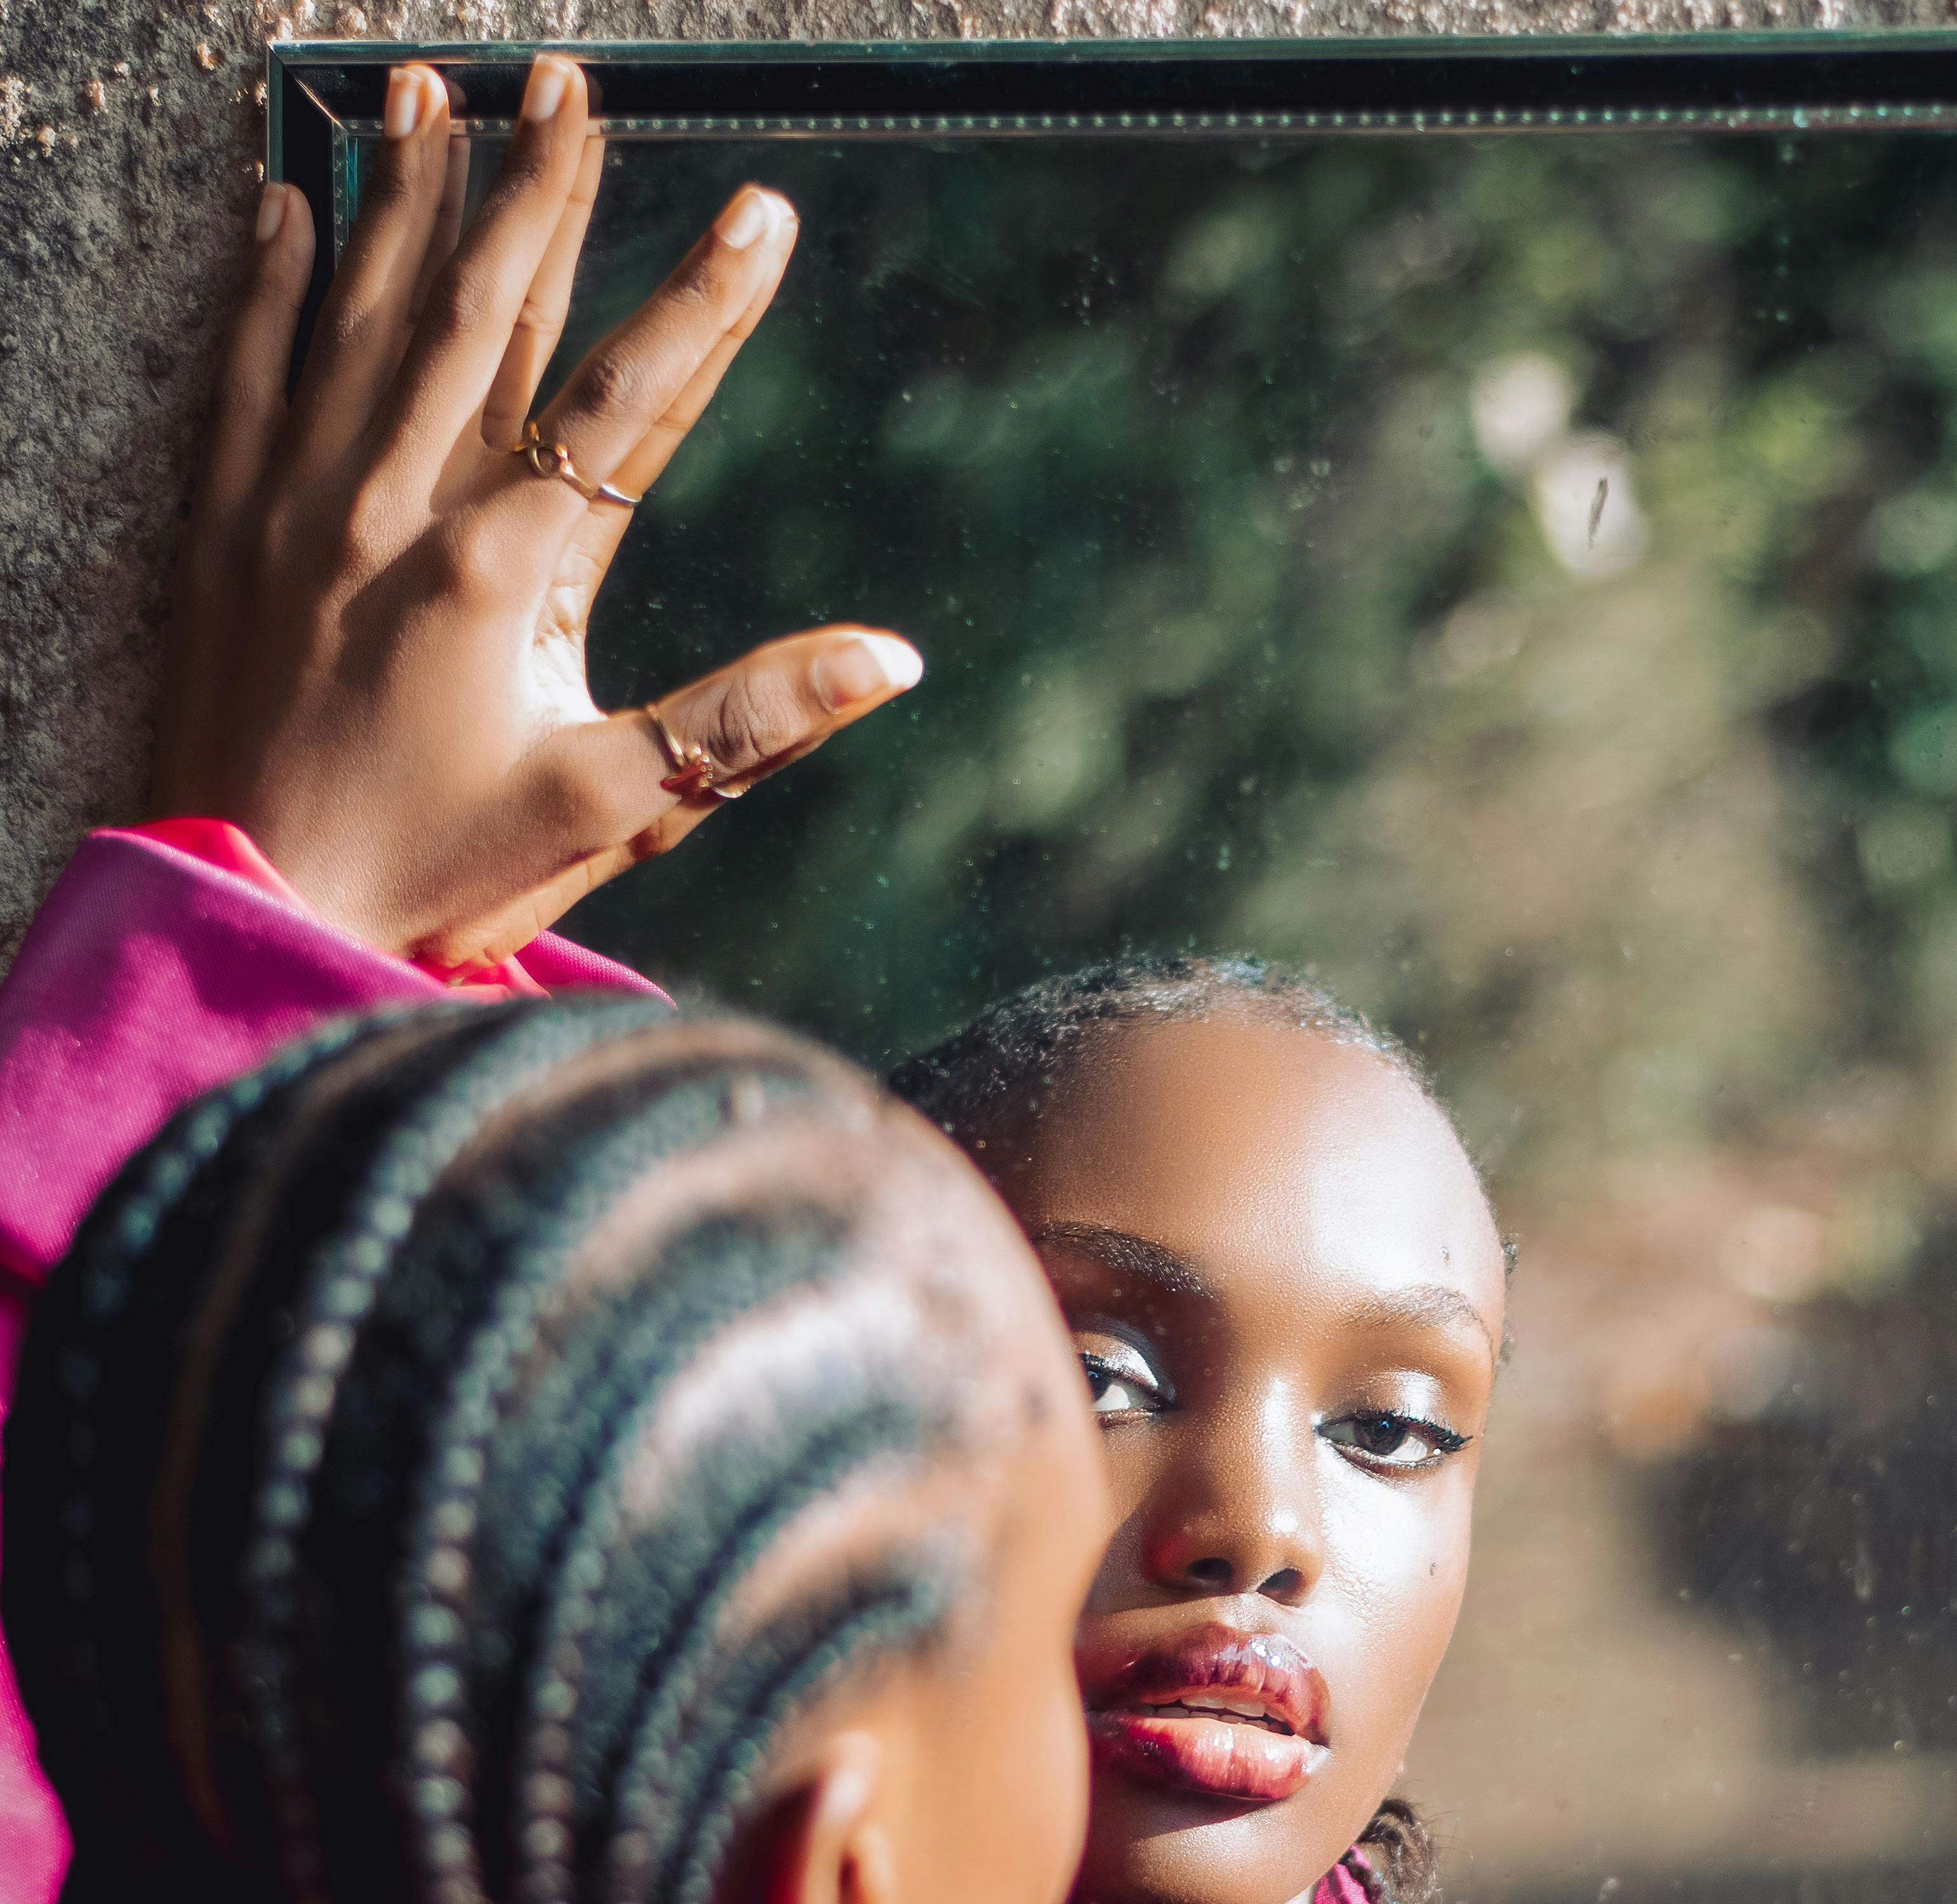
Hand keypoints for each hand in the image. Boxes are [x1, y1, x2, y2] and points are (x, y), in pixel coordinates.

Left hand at [155, 53, 920, 968]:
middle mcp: (397, 511)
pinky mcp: (221, 533)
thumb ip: (750, 723)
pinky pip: (245, 372)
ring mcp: (299, 510)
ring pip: (361, 314)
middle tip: (571, 82)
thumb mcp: (613, 815)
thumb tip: (889, 657)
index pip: (626, 402)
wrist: (261, 921)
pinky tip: (290, 204)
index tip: (760, 211)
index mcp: (504, 573)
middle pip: (482, 313)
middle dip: (536, 189)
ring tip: (436, 92)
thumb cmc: (441, 882)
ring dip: (404, 196)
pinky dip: (267, 282)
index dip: (702, 302)